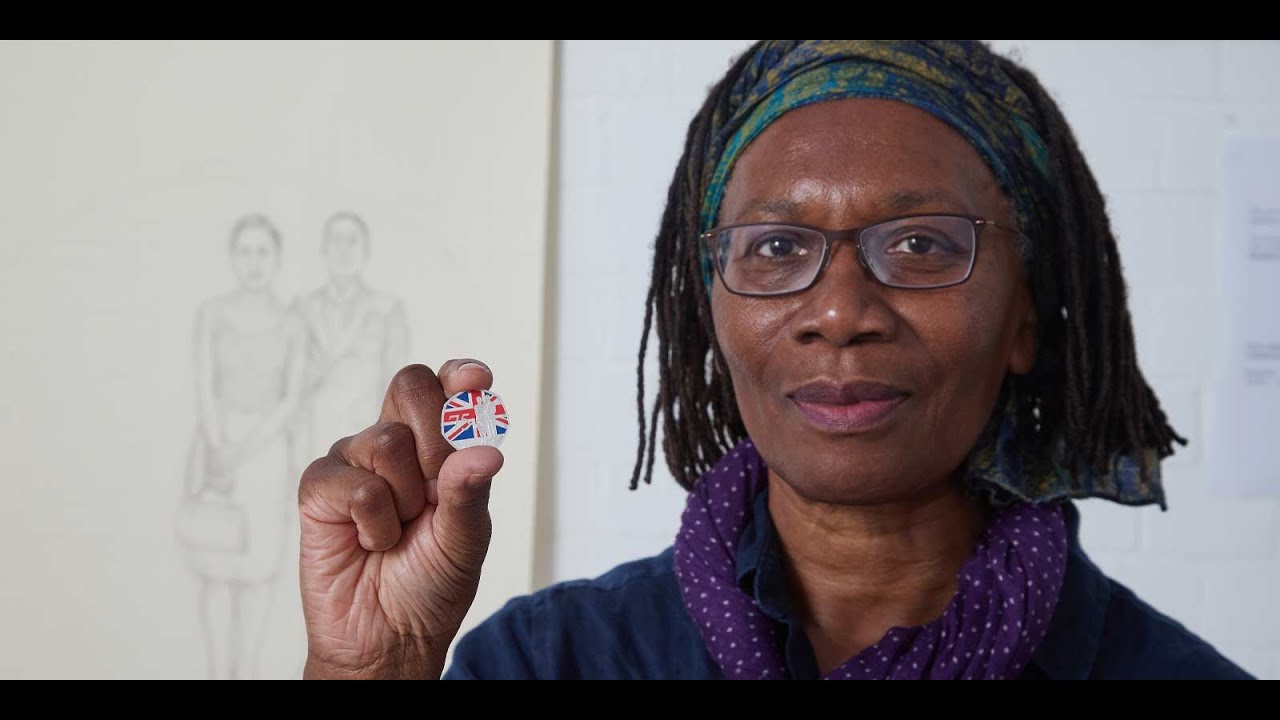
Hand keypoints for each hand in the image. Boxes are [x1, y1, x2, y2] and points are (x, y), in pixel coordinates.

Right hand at [298, 361, 503, 679]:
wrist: (390, 636)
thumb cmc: (431, 584)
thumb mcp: (466, 540)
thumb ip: (470, 493)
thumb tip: (486, 453)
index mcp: (440, 445)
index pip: (448, 387)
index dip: (459, 377)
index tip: (475, 381)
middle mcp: (397, 443)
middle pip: (411, 387)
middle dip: (435, 439)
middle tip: (436, 492)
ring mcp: (356, 460)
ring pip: (386, 441)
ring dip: (405, 499)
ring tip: (400, 531)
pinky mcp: (321, 487)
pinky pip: (354, 483)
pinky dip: (374, 521)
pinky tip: (371, 542)